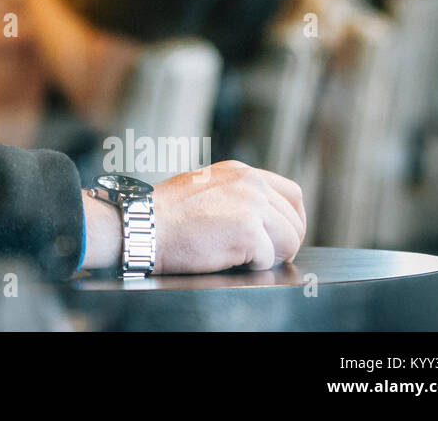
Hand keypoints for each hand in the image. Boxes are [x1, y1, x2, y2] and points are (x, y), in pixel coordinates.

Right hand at [153, 160, 306, 272]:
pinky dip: (252, 267)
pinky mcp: (249, 232)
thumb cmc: (165, 214)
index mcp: (241, 171)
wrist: (143, 225)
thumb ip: (237, 195)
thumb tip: (263, 219)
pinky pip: (269, 259)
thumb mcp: (206, 188)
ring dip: (272, 255)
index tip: (284, 236)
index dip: (293, 219)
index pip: (292, 193)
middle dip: (285, 243)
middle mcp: (251, 183)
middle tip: (266, 256)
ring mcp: (252, 206)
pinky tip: (228, 259)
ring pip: (289, 240)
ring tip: (245, 258)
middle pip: (295, 220)